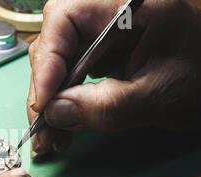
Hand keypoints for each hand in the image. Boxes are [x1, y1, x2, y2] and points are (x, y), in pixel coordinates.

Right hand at [28, 0, 200, 156]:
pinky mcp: (100, 55)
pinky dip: (64, 104)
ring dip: (51, 103)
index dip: (47, 62)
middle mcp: (107, 13)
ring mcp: (101, 35)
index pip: (65, 19)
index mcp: (128, 4)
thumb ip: (105, 106)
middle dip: (44, 91)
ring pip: (57, 64)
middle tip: (43, 132)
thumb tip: (54, 113)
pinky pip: (70, 76)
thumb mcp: (157, 95)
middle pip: (55, 44)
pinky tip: (63, 127)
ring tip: (51, 138)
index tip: (44, 104)